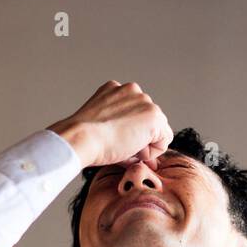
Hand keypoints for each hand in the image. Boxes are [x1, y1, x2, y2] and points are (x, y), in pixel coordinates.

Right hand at [47, 80, 173, 169]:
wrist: (82, 138)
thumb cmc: (86, 139)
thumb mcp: (104, 128)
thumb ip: (124, 133)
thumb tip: (144, 156)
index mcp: (116, 90)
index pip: (135, 115)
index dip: (129, 135)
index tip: (115, 141)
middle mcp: (132, 90)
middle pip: (148, 122)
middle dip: (139, 139)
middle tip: (118, 146)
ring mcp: (144, 100)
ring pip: (157, 130)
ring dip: (144, 144)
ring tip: (122, 146)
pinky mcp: (153, 115)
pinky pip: (164, 139)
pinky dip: (152, 150)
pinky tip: (133, 148)